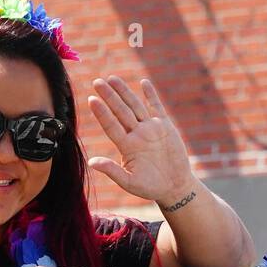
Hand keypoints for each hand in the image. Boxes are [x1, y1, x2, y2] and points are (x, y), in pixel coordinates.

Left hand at [87, 76, 195, 205]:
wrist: (175, 186)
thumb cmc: (151, 187)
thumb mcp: (130, 182)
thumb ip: (112, 171)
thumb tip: (92, 163)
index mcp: (127, 147)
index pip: (111, 126)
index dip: (102, 113)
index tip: (92, 100)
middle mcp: (136, 134)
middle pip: (120, 111)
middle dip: (110, 96)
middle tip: (97, 82)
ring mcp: (150, 129)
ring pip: (135, 106)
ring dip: (124, 92)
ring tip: (112, 78)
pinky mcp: (165, 127)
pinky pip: (157, 108)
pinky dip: (151, 95)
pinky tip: (144, 83)